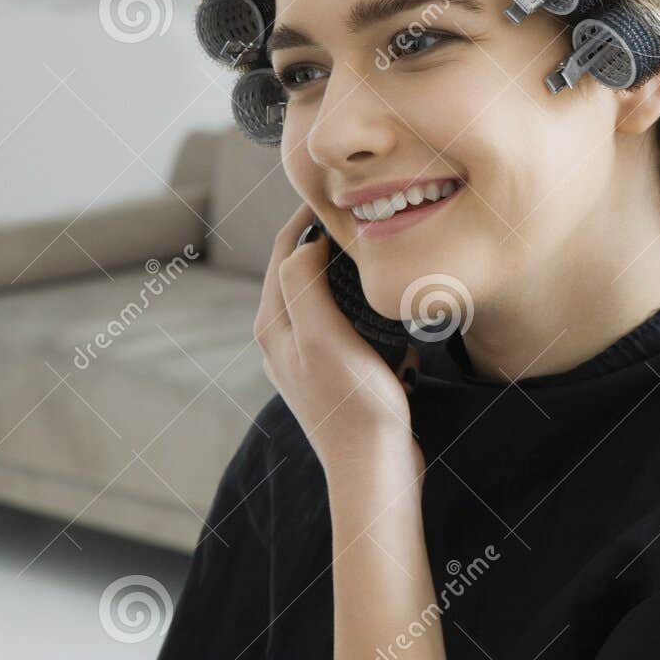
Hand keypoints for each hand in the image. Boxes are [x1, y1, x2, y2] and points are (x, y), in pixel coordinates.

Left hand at [255, 204, 415, 467]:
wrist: (374, 469)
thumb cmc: (352, 405)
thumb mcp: (322, 335)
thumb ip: (304, 284)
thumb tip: (305, 243)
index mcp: (273, 325)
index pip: (283, 251)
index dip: (305, 216)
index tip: (336, 190)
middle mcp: (283, 340)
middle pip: (299, 270)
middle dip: (324, 237)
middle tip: (361, 210)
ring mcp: (308, 358)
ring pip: (323, 295)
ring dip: (344, 269)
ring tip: (375, 245)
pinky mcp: (335, 373)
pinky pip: (344, 321)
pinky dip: (361, 301)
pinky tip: (386, 301)